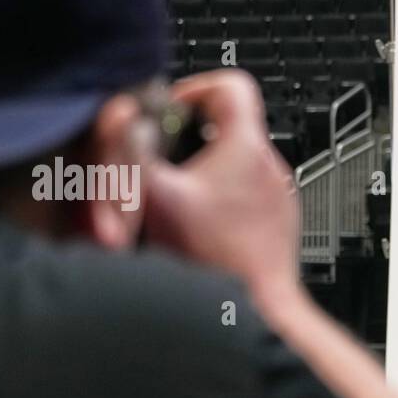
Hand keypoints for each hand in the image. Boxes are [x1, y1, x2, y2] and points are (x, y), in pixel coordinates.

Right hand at [141, 69, 299, 300]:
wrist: (256, 311)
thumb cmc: (216, 261)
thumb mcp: (158, 197)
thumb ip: (132, 152)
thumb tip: (120, 114)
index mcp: (247, 146)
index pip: (232, 85)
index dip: (194, 89)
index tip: (171, 111)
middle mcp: (270, 167)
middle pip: (228, 127)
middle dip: (187, 139)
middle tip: (162, 162)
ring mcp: (277, 198)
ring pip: (235, 166)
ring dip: (201, 175)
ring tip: (175, 199)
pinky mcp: (276, 226)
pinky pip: (245, 199)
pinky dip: (218, 205)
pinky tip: (198, 229)